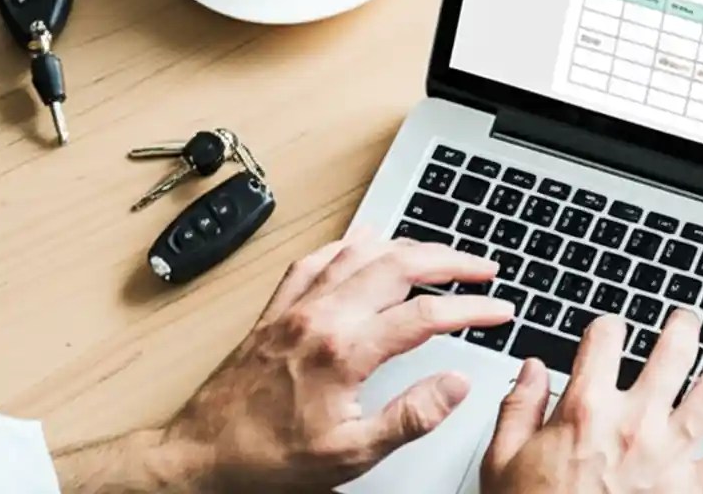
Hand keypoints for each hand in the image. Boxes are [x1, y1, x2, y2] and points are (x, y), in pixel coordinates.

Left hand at [52, 232, 513, 493]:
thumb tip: (455, 385)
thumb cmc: (269, 460)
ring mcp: (296, 308)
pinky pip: (317, 260)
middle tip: (482, 268)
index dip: (471, 308)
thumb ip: (411, 417)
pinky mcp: (276, 310)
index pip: (425, 315)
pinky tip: (363, 243)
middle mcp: (320, 318)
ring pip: (361, 254)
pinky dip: (349, 246)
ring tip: (438, 254)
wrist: (201, 456)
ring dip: (407, 247)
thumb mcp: (350, 455)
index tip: (500, 310)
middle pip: (398, 266)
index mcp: (343, 352)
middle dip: (449, 260)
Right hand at [481, 310, 702, 493]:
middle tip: (688, 319)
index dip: (607, 326)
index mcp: (585, 410)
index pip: (604, 339)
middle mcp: (633, 425)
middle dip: (683, 328)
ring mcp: (667, 456)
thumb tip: (531, 371)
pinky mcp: (690, 491)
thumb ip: (519, 408)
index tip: (610, 329)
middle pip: (672, 354)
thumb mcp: (502, 462)